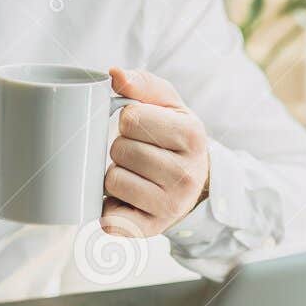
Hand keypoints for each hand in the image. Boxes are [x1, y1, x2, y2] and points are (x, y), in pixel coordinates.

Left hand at [102, 66, 209, 238]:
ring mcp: (170, 206)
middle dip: (121, 148)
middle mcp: (185, 175)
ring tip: (134, 175)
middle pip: (120, 150)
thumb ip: (142, 83)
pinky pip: (109, 218)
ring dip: (114, 175)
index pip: (132, 118)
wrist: (197, 184)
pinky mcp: (150, 230)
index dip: (128, 120)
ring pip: (112, 180)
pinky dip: (109, 207)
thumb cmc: (174, 138)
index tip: (142, 128)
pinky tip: (125, 200)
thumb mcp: (169, 104)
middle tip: (138, 154)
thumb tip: (114, 75)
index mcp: (192, 136)